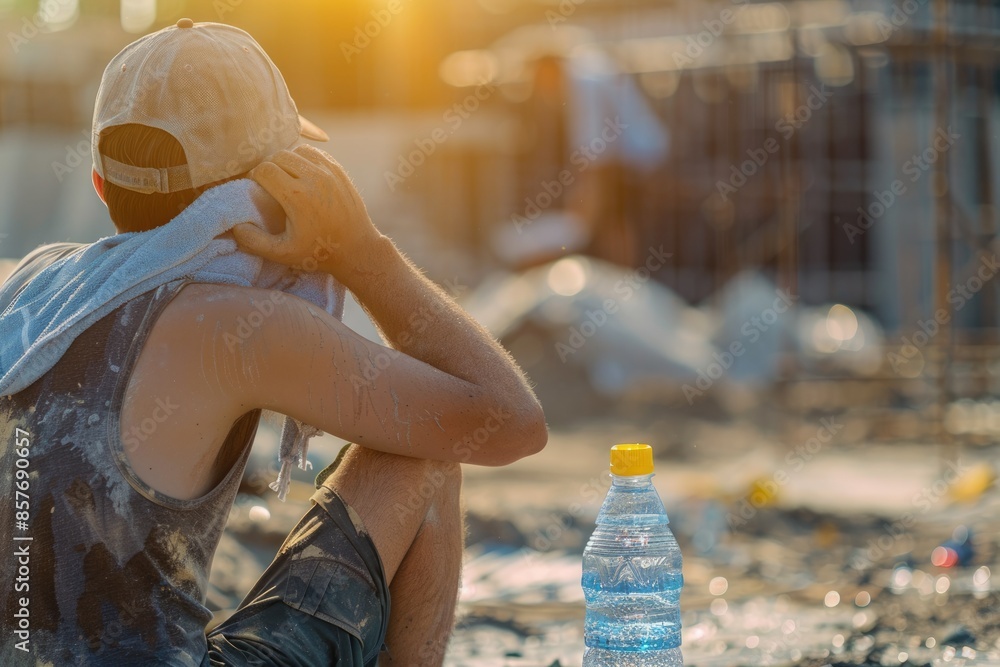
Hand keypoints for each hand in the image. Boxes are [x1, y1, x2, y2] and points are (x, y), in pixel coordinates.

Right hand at [231, 145, 381, 278]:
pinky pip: (315, 154)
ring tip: (287, 179)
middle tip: (271, 186)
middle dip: (270, 168)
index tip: (259, 192)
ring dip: (287, 162)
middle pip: (278, 156)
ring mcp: (329, 172)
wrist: (357, 249)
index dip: (256, 178)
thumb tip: (235, 225)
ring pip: (297, 151)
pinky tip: (304, 177)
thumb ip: (254, 241)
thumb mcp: (282, 254)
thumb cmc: (318, 253)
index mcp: (297, 196)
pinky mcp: (340, 171)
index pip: (264, 169)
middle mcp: (314, 179)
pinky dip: (305, 161)